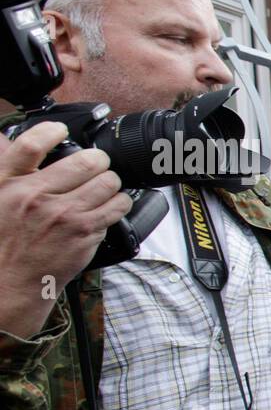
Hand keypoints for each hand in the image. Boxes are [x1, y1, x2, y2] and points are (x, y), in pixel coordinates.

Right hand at [0, 122, 132, 339]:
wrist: (12, 279)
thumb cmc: (5, 239)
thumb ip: (8, 170)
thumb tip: (5, 140)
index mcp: (8, 183)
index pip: (30, 145)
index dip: (51, 131)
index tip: (61, 130)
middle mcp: (35, 196)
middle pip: (85, 162)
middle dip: (98, 161)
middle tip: (97, 165)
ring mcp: (62, 215)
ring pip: (107, 182)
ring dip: (111, 182)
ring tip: (105, 186)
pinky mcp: (84, 232)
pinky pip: (117, 206)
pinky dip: (120, 202)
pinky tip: (113, 204)